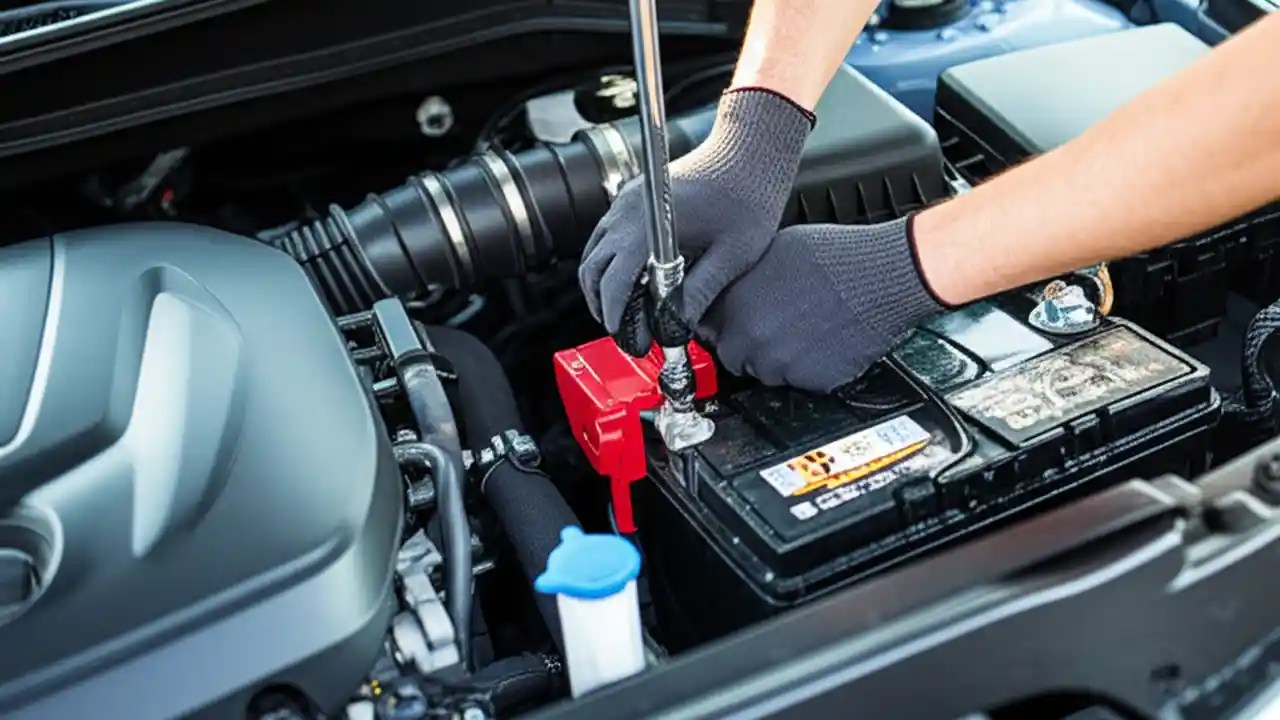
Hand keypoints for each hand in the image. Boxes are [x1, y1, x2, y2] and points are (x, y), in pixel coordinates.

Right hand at [579, 88, 812, 346]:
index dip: (614, 314)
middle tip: (622, 330)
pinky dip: (609, 261)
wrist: (750, 153)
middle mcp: (629, 211)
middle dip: (601, 303)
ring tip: (623, 311)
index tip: (625, 335)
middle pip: (593, 267)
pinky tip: (633, 278)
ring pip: (595, 251)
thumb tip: (677, 326)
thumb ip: (699, 293)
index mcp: (649, 226)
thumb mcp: (731, 257)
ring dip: (601, 283)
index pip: (613, 280)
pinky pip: (606, 235)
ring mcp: (628, 201)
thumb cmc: (748, 198)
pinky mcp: (634, 197)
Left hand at [698, 216, 947, 392]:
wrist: (888, 276)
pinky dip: (809, 368)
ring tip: (805, 327)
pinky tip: (824, 339)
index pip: (706, 328)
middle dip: (748, 344)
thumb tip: (726, 290)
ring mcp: (781, 365)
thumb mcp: (773, 250)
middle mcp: (752, 339)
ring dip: (778, 357)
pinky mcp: (812, 382)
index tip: (732, 321)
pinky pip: (800, 382)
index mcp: (736, 305)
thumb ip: (742, 279)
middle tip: (776, 324)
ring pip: (766, 373)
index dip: (723, 323)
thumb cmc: (838, 256)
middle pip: (733, 356)